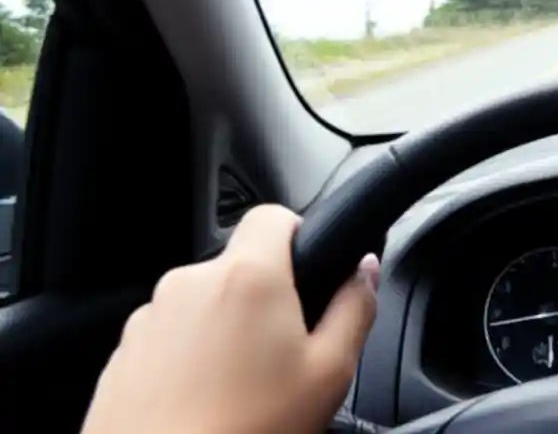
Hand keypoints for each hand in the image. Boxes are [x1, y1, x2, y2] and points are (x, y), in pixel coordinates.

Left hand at [81, 205, 379, 433]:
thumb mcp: (330, 374)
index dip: (299, 237)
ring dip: (225, 332)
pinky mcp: (122, 356)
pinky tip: (207, 404)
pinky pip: (169, 340)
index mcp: (247, 277)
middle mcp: (189, 284)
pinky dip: (189, 362)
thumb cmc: (247, 432)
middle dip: (265, 300)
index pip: (274, 215)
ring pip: (203, 305)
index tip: (310, 274)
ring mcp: (148, 320)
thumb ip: (355, 309)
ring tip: (243, 390)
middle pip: (240, 268)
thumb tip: (364, 273)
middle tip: (286, 355)